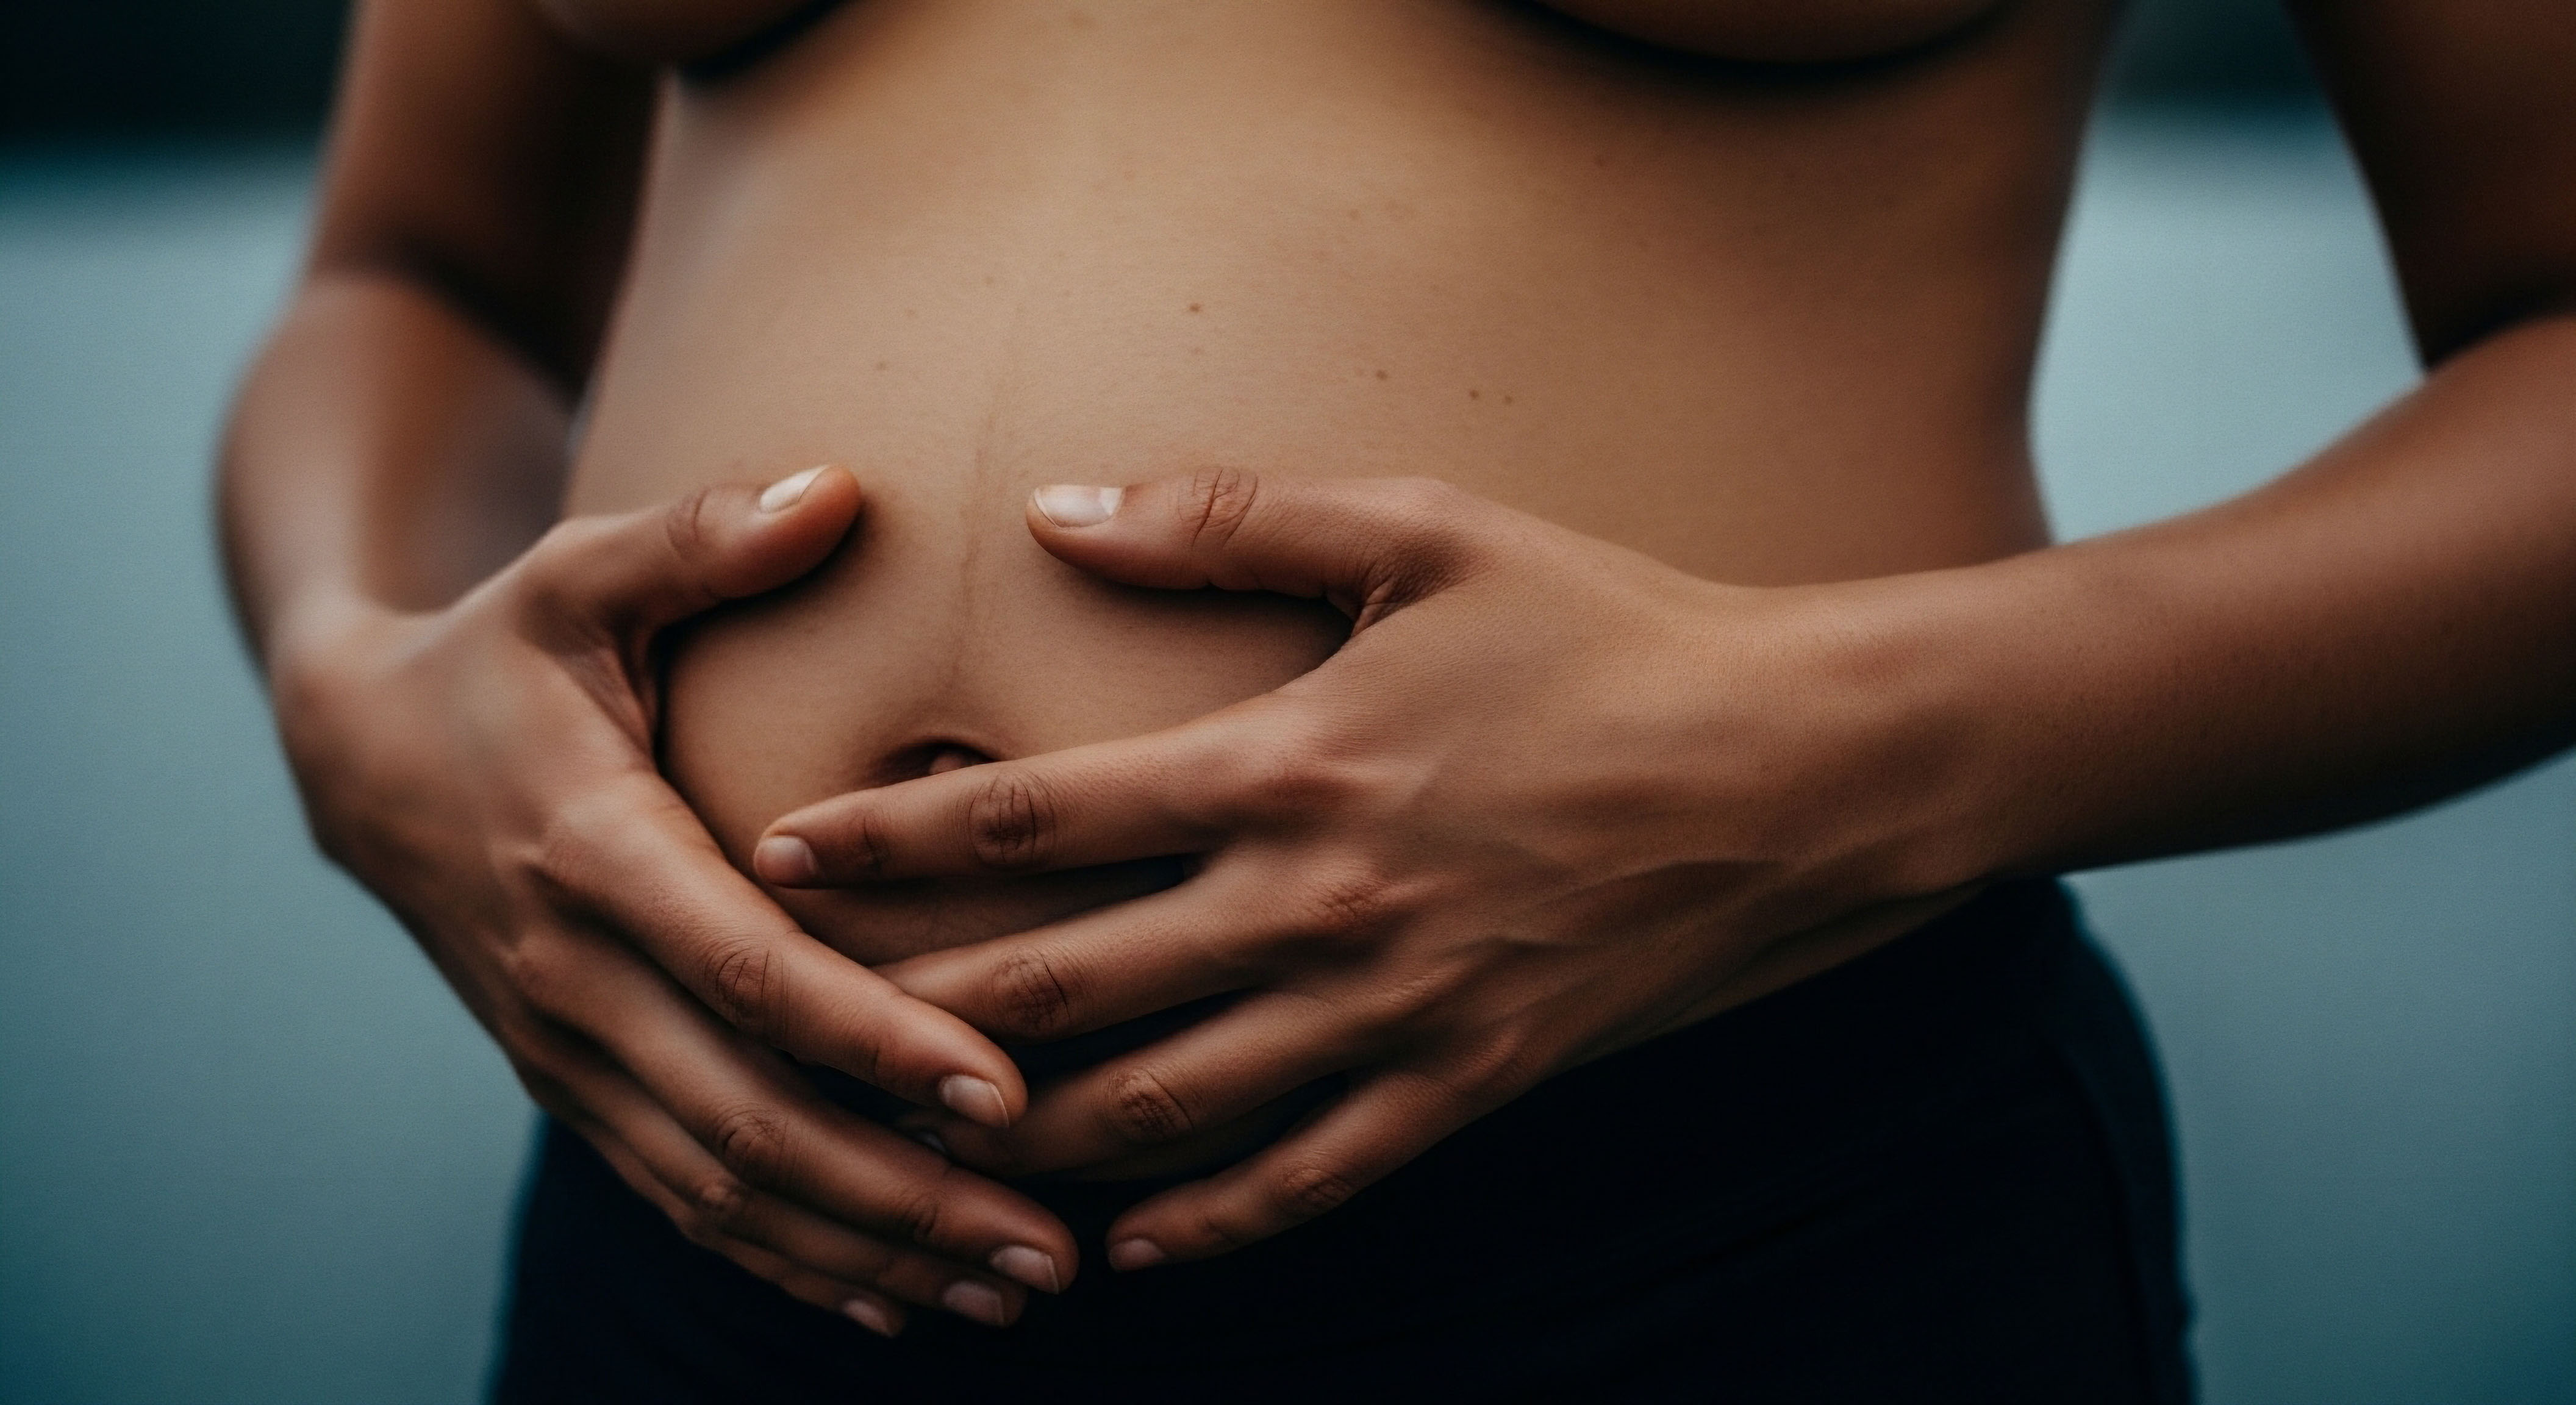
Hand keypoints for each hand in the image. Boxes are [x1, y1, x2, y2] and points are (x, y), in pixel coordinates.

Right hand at [267, 467, 1076, 1331]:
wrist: (356, 761)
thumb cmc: (500, 652)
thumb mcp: (575, 572)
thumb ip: (699, 534)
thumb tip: (841, 487)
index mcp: (592, 851)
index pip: (746, 972)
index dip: (872, 1039)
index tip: (998, 1092)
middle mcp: (575, 977)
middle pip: (751, 1119)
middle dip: (905, 1195)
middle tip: (1051, 1241)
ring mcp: (568, 1052)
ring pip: (724, 1188)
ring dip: (868, 1251)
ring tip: (1013, 1288)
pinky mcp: (574, 1087)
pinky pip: (684, 1200)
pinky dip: (789, 1259)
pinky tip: (898, 1298)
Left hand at [755, 470, 1966, 1268]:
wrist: (1798, 768)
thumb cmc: (1608, 628)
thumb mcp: (1427, 529)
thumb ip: (1231, 514)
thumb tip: (1053, 504)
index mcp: (1288, 760)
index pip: (1037, 815)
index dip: (889, 840)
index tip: (777, 854)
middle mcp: (1317, 903)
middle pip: (1064, 983)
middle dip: (909, 1007)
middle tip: (792, 1027)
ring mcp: (1393, 1009)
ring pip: (1165, 1107)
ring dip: (1027, 1137)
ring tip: (916, 1150)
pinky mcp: (1469, 1080)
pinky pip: (1311, 1181)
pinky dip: (1208, 1225)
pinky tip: (1124, 1252)